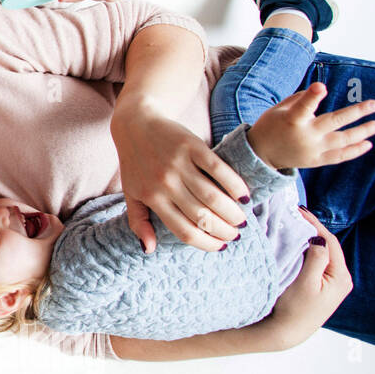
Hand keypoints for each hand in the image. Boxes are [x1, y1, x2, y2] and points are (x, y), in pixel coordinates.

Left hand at [111, 107, 248, 251]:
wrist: (135, 123)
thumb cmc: (134, 163)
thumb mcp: (130, 193)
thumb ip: (138, 222)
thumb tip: (148, 249)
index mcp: (152, 198)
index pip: (183, 230)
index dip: (205, 243)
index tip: (220, 247)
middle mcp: (165, 183)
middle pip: (202, 216)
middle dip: (223, 230)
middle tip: (235, 234)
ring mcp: (179, 164)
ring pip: (213, 196)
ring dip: (232, 212)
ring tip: (241, 219)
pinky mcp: (191, 147)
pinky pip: (218, 170)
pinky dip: (234, 184)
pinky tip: (244, 195)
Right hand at [247, 83, 374, 171]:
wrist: (260, 154)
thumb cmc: (270, 126)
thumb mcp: (278, 109)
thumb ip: (299, 99)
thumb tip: (319, 91)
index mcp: (291, 119)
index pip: (303, 106)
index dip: (312, 96)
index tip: (322, 87)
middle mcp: (304, 135)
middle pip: (334, 122)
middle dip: (356, 112)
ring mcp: (312, 149)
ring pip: (342, 140)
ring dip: (361, 132)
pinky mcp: (315, 160)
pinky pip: (339, 156)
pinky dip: (354, 151)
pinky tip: (367, 144)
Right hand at [263, 209, 350, 349]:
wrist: (288, 332)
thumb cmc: (295, 310)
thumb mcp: (306, 283)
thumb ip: (316, 259)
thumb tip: (318, 239)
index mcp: (341, 277)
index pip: (330, 242)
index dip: (315, 225)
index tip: (300, 212)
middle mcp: (341, 279)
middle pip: (329, 246)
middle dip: (313, 230)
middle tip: (296, 214)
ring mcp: (332, 283)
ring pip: (323, 253)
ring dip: (310, 239)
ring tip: (295, 225)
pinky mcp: (322, 285)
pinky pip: (317, 261)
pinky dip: (308, 250)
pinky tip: (297, 245)